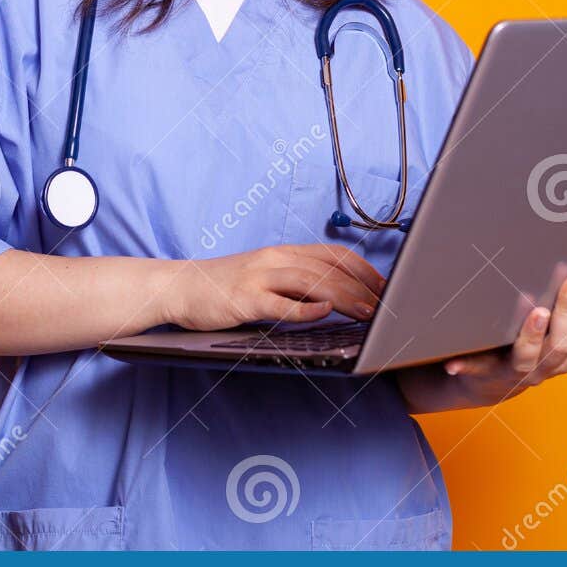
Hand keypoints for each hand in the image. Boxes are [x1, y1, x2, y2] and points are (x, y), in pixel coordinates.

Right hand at [163, 243, 384, 331]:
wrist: (179, 287)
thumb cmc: (223, 287)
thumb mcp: (264, 276)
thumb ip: (294, 282)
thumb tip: (334, 299)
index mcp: (283, 252)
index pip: (335, 254)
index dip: (366, 271)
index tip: (387, 289)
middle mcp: (275, 259)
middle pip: (330, 269)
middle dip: (364, 289)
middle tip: (387, 308)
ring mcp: (260, 277)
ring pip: (313, 283)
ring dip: (345, 298)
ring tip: (368, 314)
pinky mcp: (245, 299)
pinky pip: (281, 303)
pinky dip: (306, 309)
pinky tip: (324, 314)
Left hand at [437, 263, 566, 404]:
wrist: (491, 385)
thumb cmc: (539, 354)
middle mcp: (550, 364)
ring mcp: (518, 370)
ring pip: (530, 355)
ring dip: (533, 335)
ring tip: (536, 311)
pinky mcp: (486, 374)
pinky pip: (477, 370)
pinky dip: (467, 366)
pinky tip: (454, 362)